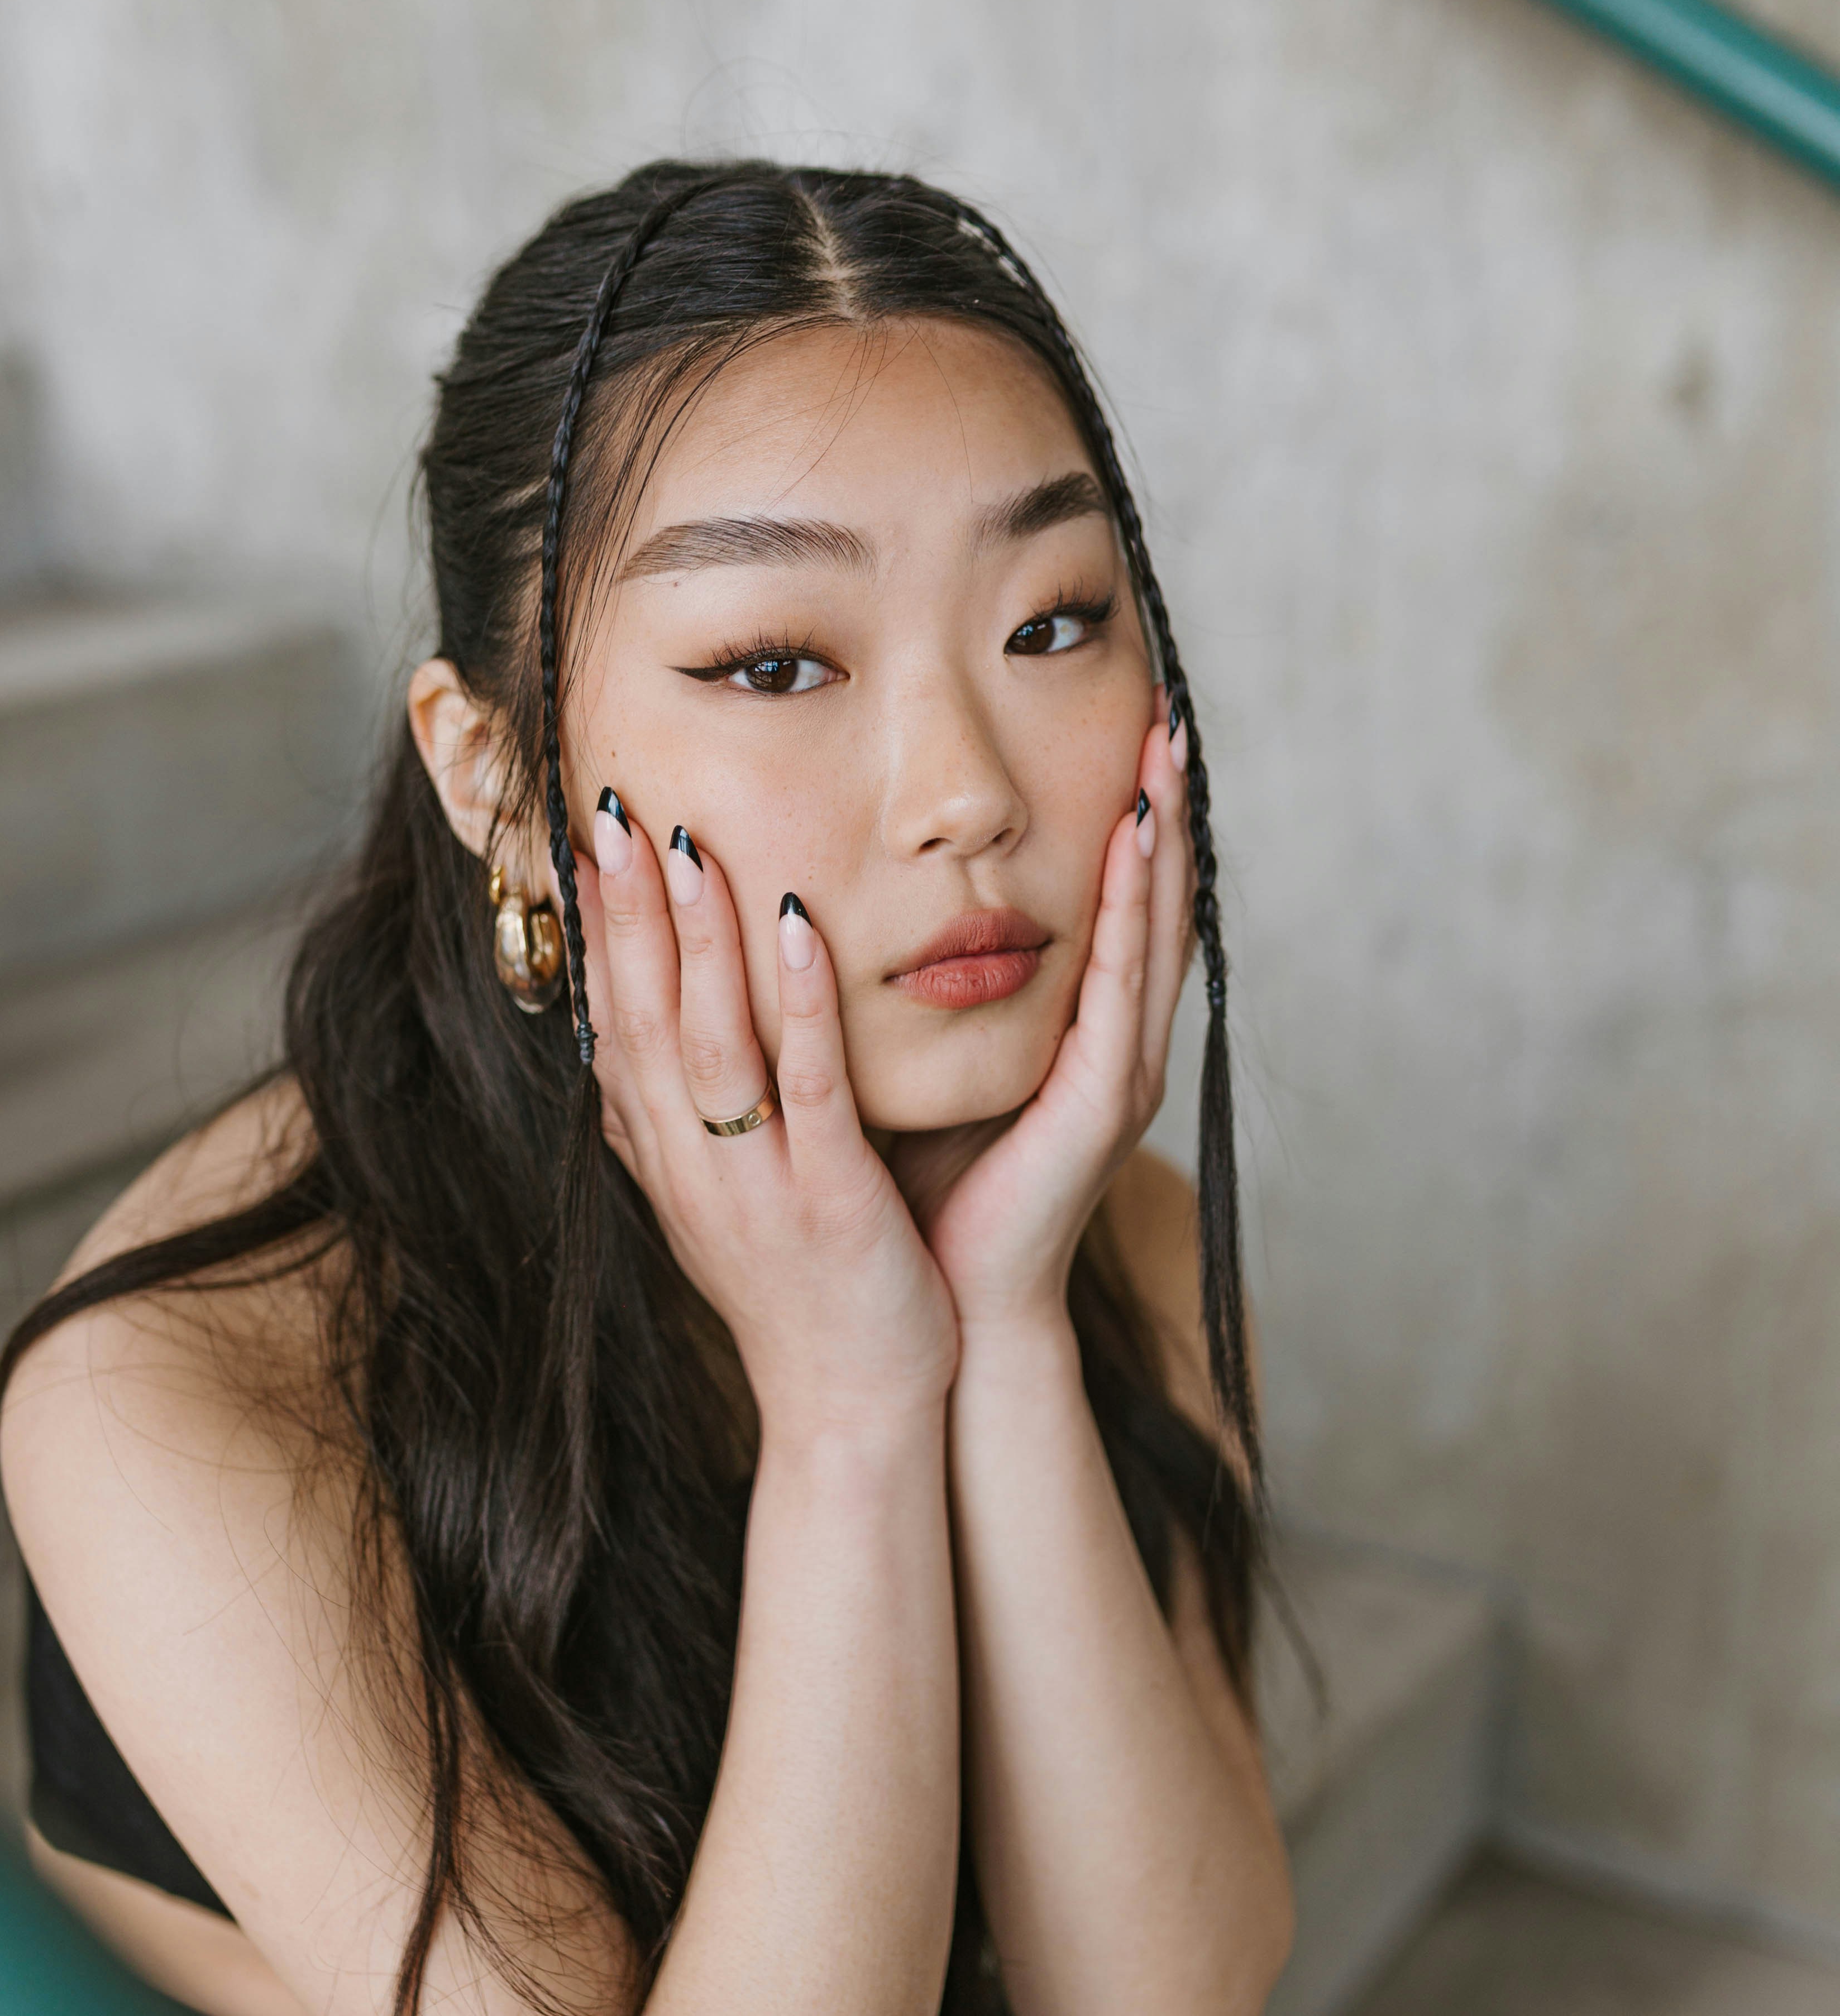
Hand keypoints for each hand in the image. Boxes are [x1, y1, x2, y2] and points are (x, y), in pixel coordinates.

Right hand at [574, 794, 958, 1442]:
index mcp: (669, 1159)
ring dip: (694, 940)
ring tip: (686, 844)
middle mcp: (693, 1165)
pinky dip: (796, 1006)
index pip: (614, 1024)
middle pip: (642, 1018)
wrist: (850, 1412)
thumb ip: (665, 1129)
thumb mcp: (715, 1207)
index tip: (583, 839)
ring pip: (710, 1042)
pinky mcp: (830, 1200)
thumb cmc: (798, 1297)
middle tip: (609, 805)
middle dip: (624, 911)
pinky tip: (797, 929)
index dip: (595, 932)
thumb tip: (608, 1048)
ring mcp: (755, 1184)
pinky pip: (806, 1091)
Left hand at [889, 695, 1193, 1338]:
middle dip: (1159, 804)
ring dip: (1162, 833)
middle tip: (1162, 707)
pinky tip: (1132, 837)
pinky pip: (1120, 986)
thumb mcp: (919, 1067)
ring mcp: (1116, 1074)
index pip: (1107, 910)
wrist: (939, 1308)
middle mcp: (1111, 1048)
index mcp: (1072, 1039)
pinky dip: (1130, 906)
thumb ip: (917, 999)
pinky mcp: (1101, 1101)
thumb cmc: (920, 1195)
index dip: (1121, 824)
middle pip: (1146, 903)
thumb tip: (850, 909)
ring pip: (1149, 929)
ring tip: (1165, 745)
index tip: (1118, 729)